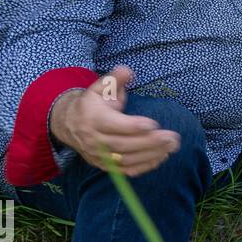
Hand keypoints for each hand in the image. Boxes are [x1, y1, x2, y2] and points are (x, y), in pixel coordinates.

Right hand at [51, 65, 180, 175]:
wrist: (69, 124)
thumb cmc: (92, 103)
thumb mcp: (100, 87)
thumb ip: (114, 79)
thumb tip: (127, 70)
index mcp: (93, 119)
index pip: (113, 125)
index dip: (132, 126)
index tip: (153, 123)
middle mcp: (94, 140)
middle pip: (123, 144)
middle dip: (150, 142)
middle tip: (172, 137)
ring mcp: (99, 156)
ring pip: (126, 159)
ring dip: (151, 155)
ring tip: (172, 147)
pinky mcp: (105, 166)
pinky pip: (126, 170)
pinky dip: (144, 166)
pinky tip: (162, 157)